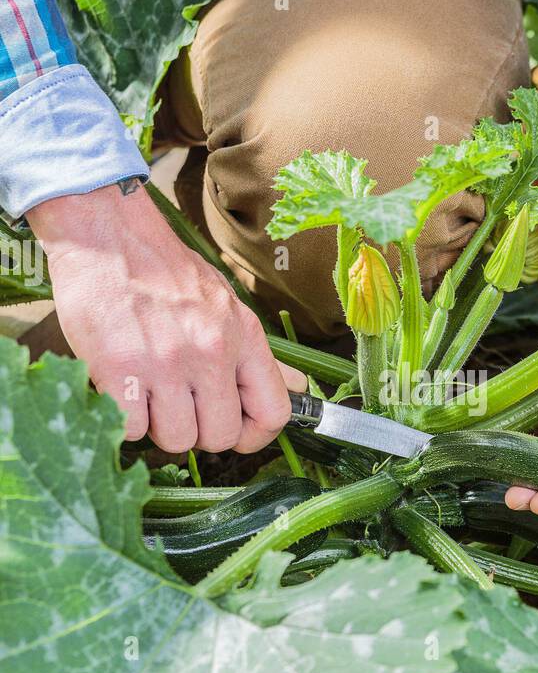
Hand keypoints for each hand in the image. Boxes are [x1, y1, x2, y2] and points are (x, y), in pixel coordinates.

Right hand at [30, 182, 306, 453]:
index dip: (255, 436)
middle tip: (176, 404)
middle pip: (221, 436)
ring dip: (159, 427)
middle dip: (198, 431)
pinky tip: (121, 389)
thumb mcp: (224, 303)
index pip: (274, 412)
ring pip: (177, 440)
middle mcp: (211, 350)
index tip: (236, 433)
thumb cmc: (163, 270)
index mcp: (243, 335)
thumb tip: (297, 388)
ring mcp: (166, 362)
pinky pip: (133, 429)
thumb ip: (252, 353)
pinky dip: (125, 419)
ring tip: (146, 392)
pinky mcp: (120, 369)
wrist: (106, 232)